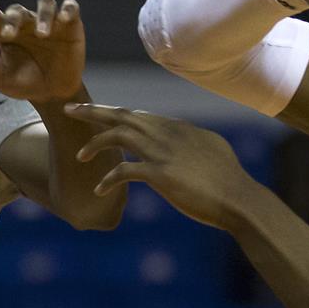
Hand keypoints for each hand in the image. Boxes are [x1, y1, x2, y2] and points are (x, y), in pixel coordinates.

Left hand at [0, 0, 85, 104]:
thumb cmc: (23, 83)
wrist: (52, 92)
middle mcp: (27, 22)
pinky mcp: (70, 24)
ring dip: (43, 16)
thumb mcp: (2, 80)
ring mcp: (49, 21)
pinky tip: (65, 17)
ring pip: (45, 4)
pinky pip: (70, 8)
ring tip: (43, 34)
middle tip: (8, 34)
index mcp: (7, 31)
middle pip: (18, 10)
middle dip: (13, 19)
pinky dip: (68, 9)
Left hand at [67, 103, 257, 228]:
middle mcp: (167, 133)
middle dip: (94, 111)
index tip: (96, 114)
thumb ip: (192, 139)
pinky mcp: (160, 174)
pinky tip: (98, 189)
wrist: (238, 198)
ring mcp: (163, 152)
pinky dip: (108, 179)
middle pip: (123, 116)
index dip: (115, 114)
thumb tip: (184, 135)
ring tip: (78, 155)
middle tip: (69, 109)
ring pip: (119, 136)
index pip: (139, 115)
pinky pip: (124, 171)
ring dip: (95, 143)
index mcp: (177, 127)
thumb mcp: (211, 148)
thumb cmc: (227, 179)